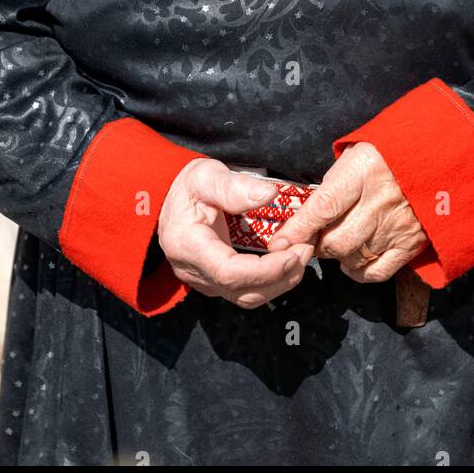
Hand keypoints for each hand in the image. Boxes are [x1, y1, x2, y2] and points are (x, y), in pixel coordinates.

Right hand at [157, 159, 315, 307]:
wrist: (167, 197)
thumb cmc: (186, 185)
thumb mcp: (206, 175)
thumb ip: (235, 186)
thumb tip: (270, 195)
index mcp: (188, 245)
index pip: (230, 273)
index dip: (267, 270)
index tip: (294, 252)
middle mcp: (192, 271)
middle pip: (242, 293)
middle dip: (281, 277)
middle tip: (306, 250)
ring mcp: (201, 280)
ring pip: (245, 297)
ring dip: (279, 283)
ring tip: (301, 256)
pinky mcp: (212, 281)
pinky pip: (243, 291)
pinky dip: (268, 281)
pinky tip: (285, 261)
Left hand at [264, 142, 427, 282]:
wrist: (439, 157)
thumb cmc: (390, 152)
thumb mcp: (357, 153)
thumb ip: (333, 183)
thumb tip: (305, 214)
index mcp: (364, 170)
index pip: (323, 207)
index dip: (298, 229)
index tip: (278, 242)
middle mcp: (380, 201)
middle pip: (336, 241)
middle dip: (317, 245)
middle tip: (313, 239)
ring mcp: (398, 226)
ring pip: (353, 258)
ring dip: (337, 257)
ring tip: (337, 244)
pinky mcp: (412, 244)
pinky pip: (377, 271)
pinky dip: (359, 272)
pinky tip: (354, 261)